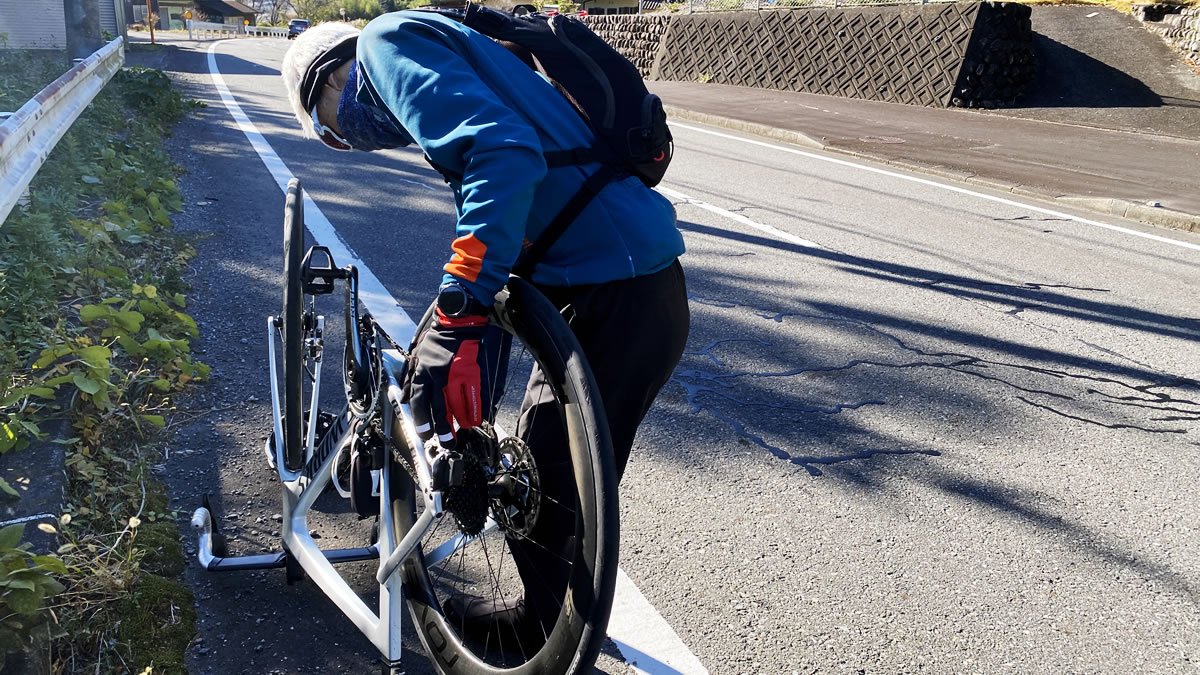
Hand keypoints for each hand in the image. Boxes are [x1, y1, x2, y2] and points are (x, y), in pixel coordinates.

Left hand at [408, 310, 491, 446]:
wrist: (457, 322)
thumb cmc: (435, 340)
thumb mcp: (416, 358)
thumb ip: (411, 380)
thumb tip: (405, 399)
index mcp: (422, 372)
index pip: (419, 401)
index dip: (421, 420)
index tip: (425, 434)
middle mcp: (437, 375)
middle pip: (439, 408)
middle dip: (442, 428)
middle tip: (446, 442)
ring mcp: (456, 374)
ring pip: (458, 404)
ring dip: (461, 420)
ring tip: (463, 431)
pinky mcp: (471, 371)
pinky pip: (473, 394)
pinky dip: (475, 407)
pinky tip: (476, 417)